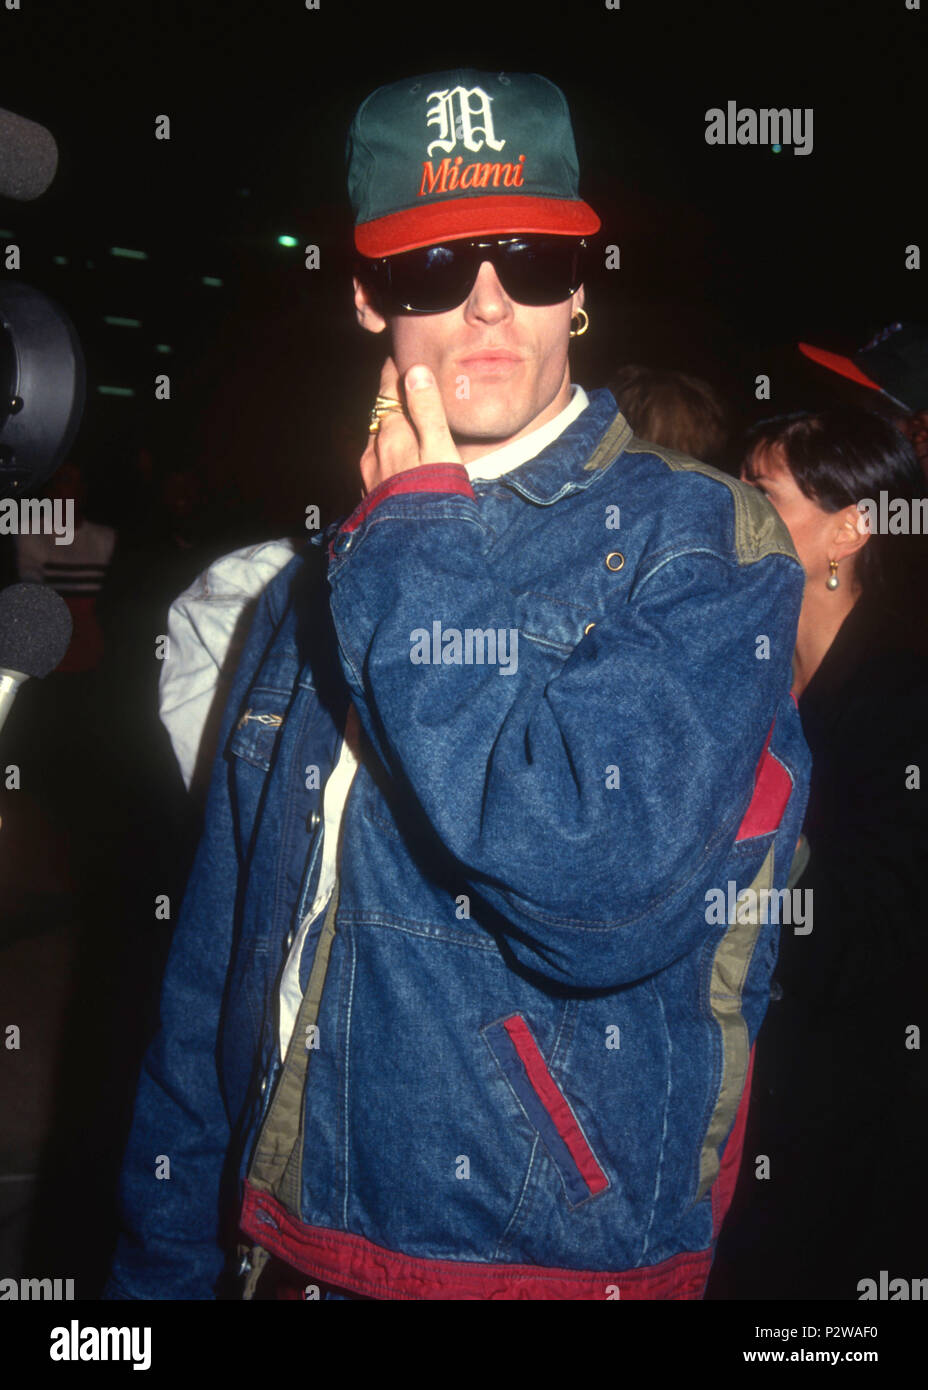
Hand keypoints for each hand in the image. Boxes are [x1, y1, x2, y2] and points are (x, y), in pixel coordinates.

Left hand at [360, 356, 460, 495]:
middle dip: (388, 401)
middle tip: (400, 389)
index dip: (393, 373)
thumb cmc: (434, 495)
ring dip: (385, 430)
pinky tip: (395, 464)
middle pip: (379, 416)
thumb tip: (415, 370)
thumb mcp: (439, 449)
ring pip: (375, 441)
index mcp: (392, 433)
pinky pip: (375, 465)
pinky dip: (385, 455)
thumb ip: (428, 410)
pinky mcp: (368, 496)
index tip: (396, 359)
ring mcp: (368, 475)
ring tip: (400, 426)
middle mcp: (373, 450)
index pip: (388, 392)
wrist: (413, 547)